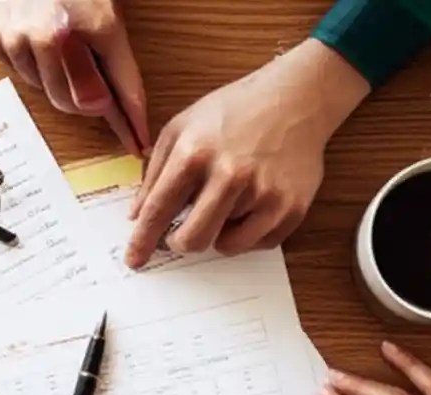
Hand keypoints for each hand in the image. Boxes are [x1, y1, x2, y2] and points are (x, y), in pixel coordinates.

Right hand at [0, 0, 148, 154]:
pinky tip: (32, 38)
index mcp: (97, 24)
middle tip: (95, 95)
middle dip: (91, 103)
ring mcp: (21, 38)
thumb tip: (116, 99)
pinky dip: (28, 63)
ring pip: (46, 90)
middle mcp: (57, 36)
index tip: (138, 144)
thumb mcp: (106, 3)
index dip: (132, 122)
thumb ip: (112, 47)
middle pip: (79, 103)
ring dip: (57, 79)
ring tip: (58, 48)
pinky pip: (16, 71)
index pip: (122, 89)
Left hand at [125, 39, 369, 267]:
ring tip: (225, 204)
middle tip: (180, 235)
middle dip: (180, 243)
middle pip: (192, 239)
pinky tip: (250, 206)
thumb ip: (155, 172)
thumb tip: (138, 215)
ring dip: (218, 233)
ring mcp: (263, 193)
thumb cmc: (234, 111)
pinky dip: (248, 233)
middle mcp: (229, 175)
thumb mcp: (182, 127)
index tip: (135, 260)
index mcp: (195, 153)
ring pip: (226, 245)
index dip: (143, 240)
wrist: (296, 98)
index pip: (160, 210)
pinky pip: (257, 244)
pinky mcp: (291, 207)